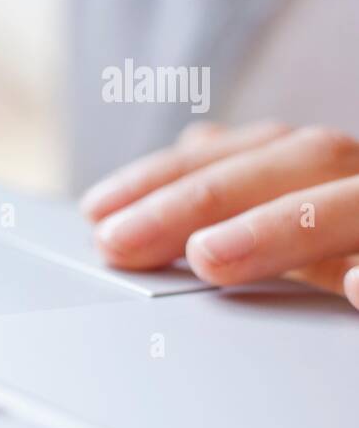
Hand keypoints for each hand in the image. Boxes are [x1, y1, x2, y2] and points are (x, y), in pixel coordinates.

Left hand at [81, 121, 358, 307]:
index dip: (169, 176)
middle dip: (201, 198)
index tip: (95, 212)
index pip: (248, 152)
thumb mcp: (317, 208)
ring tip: (209, 256)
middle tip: (120, 242)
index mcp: (340, 166)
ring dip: (280, 226)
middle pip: (301, 161)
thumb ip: (259, 181)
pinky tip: (357, 288)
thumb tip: (197, 139)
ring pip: (358, 203)